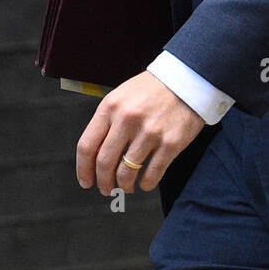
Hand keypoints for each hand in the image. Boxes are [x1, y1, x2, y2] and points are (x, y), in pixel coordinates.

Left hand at [75, 70, 204, 195]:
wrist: (186, 81)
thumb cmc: (151, 90)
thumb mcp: (122, 97)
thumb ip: (107, 122)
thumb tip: (97, 156)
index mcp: (110, 107)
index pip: (87, 146)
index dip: (83, 169)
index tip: (86, 181)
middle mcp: (127, 119)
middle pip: (104, 163)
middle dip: (103, 182)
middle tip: (106, 189)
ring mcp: (150, 132)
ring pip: (127, 173)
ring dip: (124, 186)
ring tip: (127, 186)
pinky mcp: (170, 143)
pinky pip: (152, 174)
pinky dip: (146, 184)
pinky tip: (145, 182)